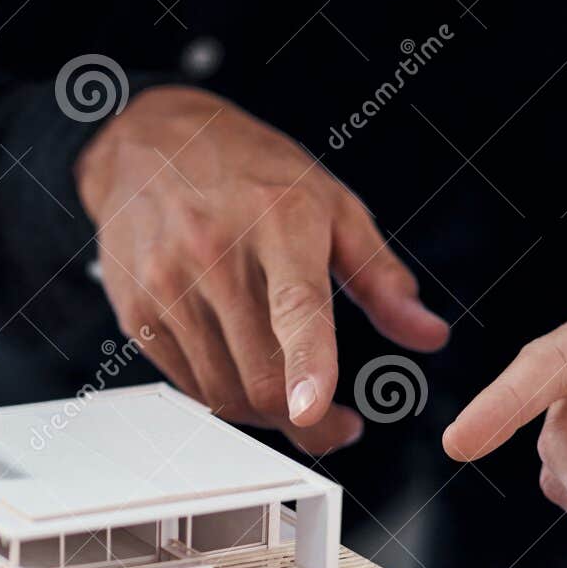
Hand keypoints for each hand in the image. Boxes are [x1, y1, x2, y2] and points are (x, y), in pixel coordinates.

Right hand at [76, 86, 449, 452]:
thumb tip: (429, 335)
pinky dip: (226, 397)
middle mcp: (215, 254)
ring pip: (225, 393)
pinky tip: (245, 375)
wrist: (147, 142)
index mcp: (277, 221)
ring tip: (294, 401)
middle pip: (262, 375)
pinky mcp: (137, 313)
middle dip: (308, 423)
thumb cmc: (248, 172)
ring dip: (268, 416)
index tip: (314, 408)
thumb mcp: (331, 205)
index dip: (308, 364)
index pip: (294, 306)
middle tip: (337, 425)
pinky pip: (190, 386)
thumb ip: (381, 278)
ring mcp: (168, 287)